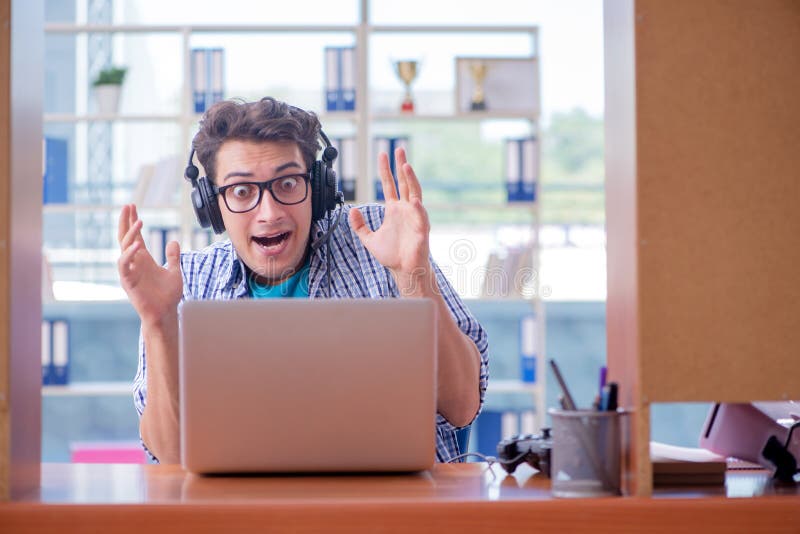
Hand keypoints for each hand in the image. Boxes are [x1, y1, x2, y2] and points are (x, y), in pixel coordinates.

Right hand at [117, 204, 182, 328]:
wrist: (165, 313)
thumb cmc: (168, 295)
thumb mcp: (174, 271)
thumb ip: (173, 257)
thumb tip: (174, 241)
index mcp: (144, 259)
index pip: (136, 236)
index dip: (133, 222)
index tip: (133, 206)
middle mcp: (135, 263)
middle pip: (126, 237)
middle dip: (126, 221)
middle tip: (128, 205)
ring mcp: (130, 271)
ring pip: (124, 248)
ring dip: (130, 234)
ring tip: (139, 221)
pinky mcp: (128, 281)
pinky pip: (124, 265)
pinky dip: (128, 254)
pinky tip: (137, 245)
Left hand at [349, 148, 434, 296]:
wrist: (404, 270)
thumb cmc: (392, 255)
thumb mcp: (369, 239)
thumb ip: (360, 225)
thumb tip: (351, 210)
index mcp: (394, 210)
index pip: (390, 185)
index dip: (386, 170)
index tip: (383, 154)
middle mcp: (406, 209)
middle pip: (405, 182)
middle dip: (401, 166)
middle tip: (399, 149)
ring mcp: (415, 217)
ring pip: (414, 193)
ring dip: (411, 180)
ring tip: (406, 166)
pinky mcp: (421, 229)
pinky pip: (420, 216)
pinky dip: (418, 208)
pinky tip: (414, 200)